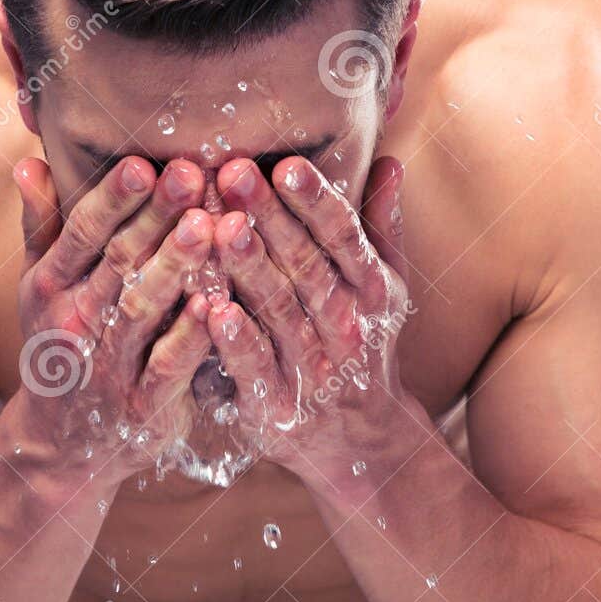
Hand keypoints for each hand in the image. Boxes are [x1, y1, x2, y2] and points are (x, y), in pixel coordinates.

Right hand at [12, 155, 214, 476]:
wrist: (62, 445)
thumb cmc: (64, 342)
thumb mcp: (41, 286)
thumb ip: (42, 225)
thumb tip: (30, 162)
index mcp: (51, 285)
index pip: (83, 232)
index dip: (112, 197)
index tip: (142, 161)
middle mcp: (75, 321)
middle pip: (118, 262)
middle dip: (156, 217)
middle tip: (191, 173)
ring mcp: (108, 365)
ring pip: (143, 308)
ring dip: (175, 266)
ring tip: (208, 226)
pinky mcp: (144, 404)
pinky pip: (169, 364)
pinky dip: (191, 335)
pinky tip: (217, 303)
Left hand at [205, 154, 412, 462]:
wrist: (361, 441)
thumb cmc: (362, 344)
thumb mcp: (381, 287)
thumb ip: (379, 226)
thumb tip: (388, 160)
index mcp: (368, 290)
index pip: (344, 238)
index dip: (317, 201)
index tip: (288, 164)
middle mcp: (345, 326)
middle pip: (307, 267)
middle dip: (271, 218)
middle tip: (235, 174)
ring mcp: (313, 368)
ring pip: (280, 312)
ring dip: (251, 270)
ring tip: (220, 228)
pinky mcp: (278, 405)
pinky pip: (256, 369)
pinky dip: (237, 341)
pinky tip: (212, 310)